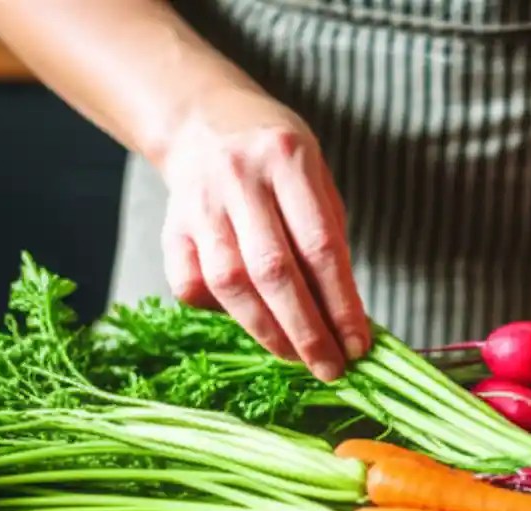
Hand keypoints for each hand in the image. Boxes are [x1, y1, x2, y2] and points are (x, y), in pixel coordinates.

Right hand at [157, 87, 368, 380]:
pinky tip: (251, 323)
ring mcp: (200, 204)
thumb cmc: (276, 159)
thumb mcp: (316, 177)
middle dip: (306, 329)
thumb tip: (346, 314)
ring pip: (230, 283)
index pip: (320, 247)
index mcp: (288, 160)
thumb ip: (329, 236)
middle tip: (331, 368)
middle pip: (273, 271)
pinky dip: (220, 313)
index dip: (341, 303)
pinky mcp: (172, 228)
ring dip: (267, 331)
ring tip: (298, 358)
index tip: (359, 345)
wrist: (204, 121)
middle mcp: (240, 179)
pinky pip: (191, 285)